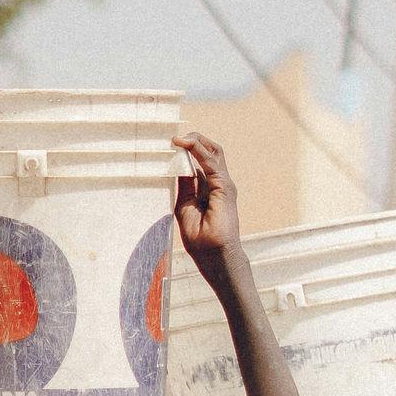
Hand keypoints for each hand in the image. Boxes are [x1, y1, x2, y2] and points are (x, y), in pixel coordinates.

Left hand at [173, 131, 241, 267]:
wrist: (214, 257)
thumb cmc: (201, 239)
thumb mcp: (185, 206)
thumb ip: (185, 186)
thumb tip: (178, 167)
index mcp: (207, 188)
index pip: (199, 162)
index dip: (187, 151)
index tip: (171, 145)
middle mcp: (218, 183)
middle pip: (209, 152)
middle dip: (193, 141)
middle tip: (174, 139)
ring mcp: (223, 184)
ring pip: (212, 153)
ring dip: (195, 142)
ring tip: (178, 139)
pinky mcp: (225, 188)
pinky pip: (212, 163)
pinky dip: (199, 152)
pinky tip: (187, 146)